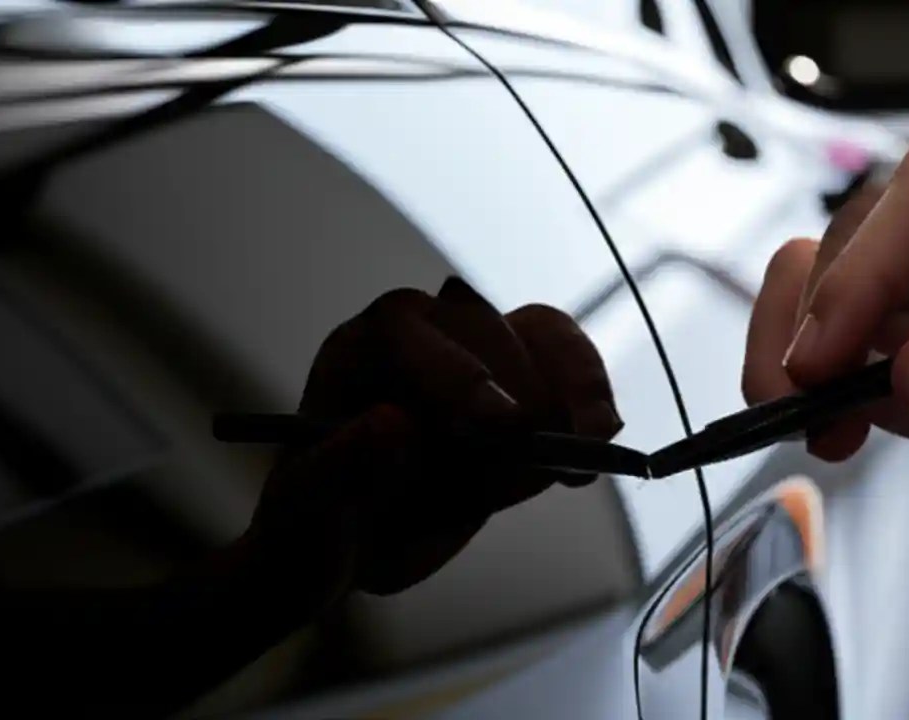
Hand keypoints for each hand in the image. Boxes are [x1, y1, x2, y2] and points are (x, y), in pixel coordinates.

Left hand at [241, 278, 621, 605]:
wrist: (356, 544)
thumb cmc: (320, 525)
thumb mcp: (310, 514)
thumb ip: (340, 472)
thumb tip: (393, 424)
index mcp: (356, 354)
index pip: (404, 328)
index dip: (455, 370)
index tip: (498, 426)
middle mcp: (419, 337)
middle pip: (485, 328)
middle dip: (518, 392)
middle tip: (534, 455)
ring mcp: (478, 356)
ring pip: (542, 335)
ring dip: (575, 388)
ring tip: (588, 446)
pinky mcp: (524, 385)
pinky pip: (570, 365)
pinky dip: (592, 400)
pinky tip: (598, 443)